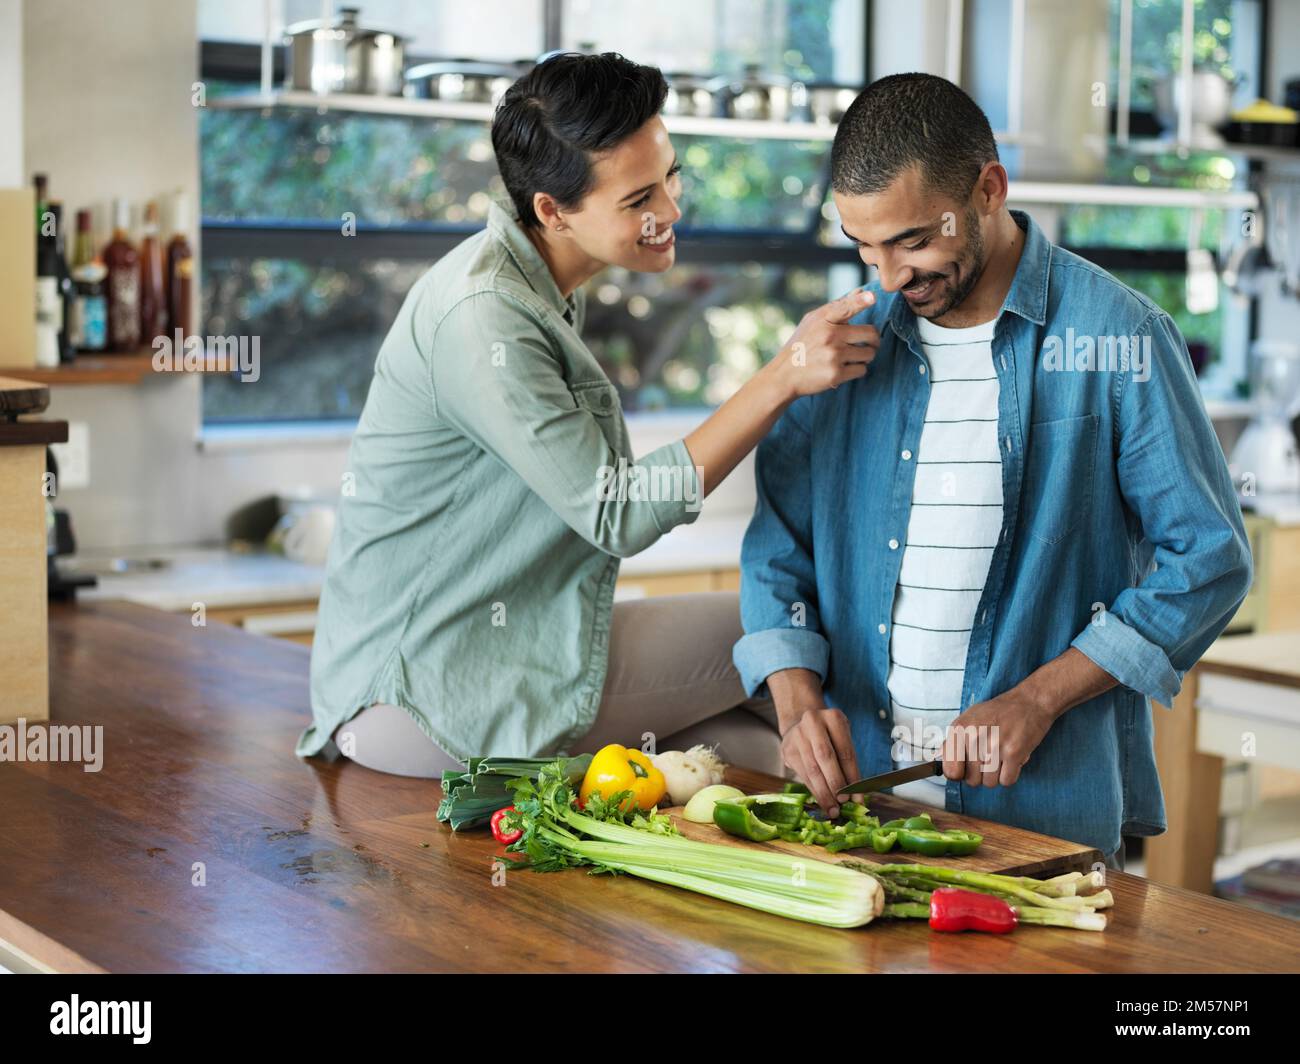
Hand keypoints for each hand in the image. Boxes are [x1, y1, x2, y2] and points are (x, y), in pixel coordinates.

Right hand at [772, 289, 878, 399]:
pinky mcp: (836, 374)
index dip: (862, 300)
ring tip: (850, 357)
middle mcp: (830, 335)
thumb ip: (839, 307)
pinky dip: (856, 370)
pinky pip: (862, 370)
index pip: (847, 306)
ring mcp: (833, 355)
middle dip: (873, 340)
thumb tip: (862, 291)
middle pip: (870, 334)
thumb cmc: (802, 345)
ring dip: (865, 357)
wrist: (784, 375)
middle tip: (869, 343)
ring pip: (869, 353)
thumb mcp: (813, 321)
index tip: (872, 297)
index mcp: (823, 319)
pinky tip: (843, 368)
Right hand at [779, 705, 860, 818]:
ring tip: (833, 809)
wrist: (802, 724)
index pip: (846, 752)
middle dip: (836, 783)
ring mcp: (797, 735)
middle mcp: (813, 722)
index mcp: (833, 717)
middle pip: (826, 758)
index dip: (852, 777)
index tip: (857, 797)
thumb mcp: (842, 740)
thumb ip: (848, 764)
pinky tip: (822, 801)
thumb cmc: (830, 736)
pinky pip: (803, 775)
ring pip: (812, 769)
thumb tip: (857, 797)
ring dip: (824, 793)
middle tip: (844, 802)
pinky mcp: (788, 750)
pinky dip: (814, 791)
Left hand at [940, 688, 1057, 787]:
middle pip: (971, 780)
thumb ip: (953, 741)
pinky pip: (1007, 781)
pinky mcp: (1014, 753)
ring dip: (996, 776)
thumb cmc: (998, 712)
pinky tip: (1011, 761)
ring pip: (989, 783)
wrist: (1029, 702)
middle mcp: (974, 738)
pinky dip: (1010, 775)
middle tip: (988, 761)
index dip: (959, 775)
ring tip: (1000, 759)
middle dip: (980, 775)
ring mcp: (994, 746)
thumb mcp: (968, 718)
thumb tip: (941, 761)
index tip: (965, 770)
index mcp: (959, 730)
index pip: (950, 771)